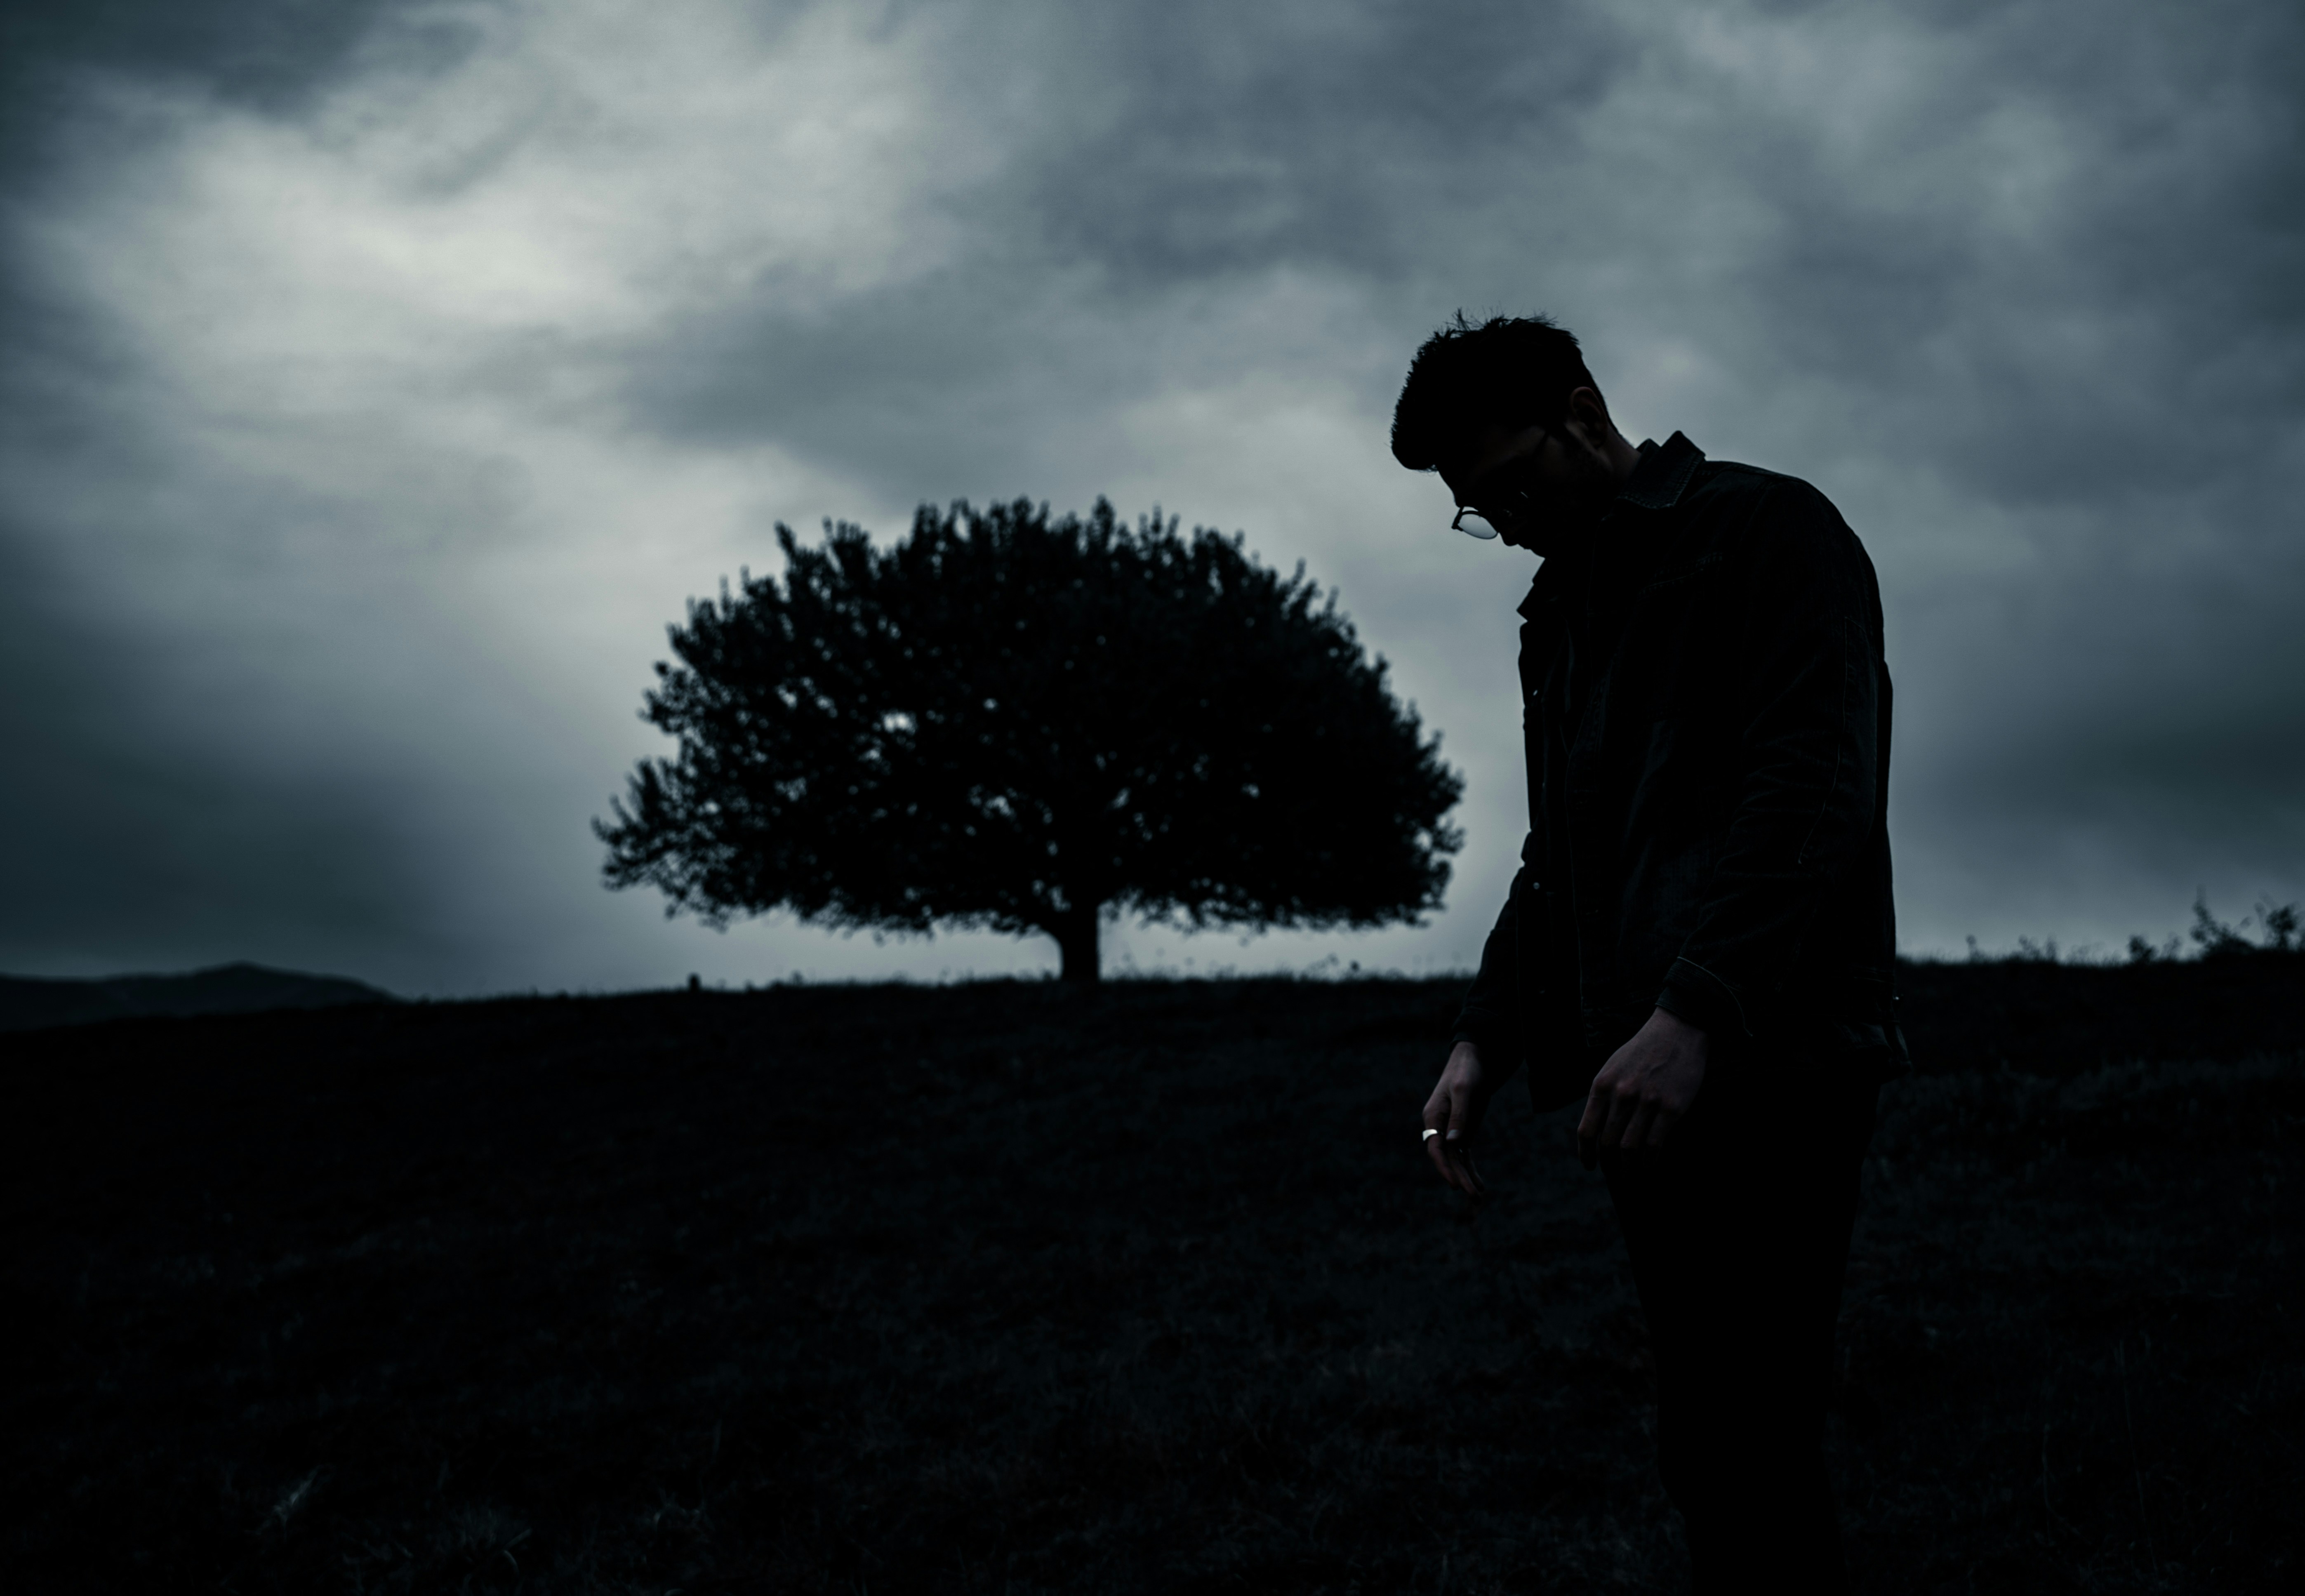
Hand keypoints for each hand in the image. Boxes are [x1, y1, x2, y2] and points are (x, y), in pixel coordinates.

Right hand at [1421, 1040, 1503, 1195]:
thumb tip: (1453, 1142)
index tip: (1455, 1184)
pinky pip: (1464, 1154)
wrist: (1475, 1059)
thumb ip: (1459, 1116)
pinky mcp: (1463, 1130)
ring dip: (1466, 1178)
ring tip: (1479, 1198)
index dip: (1444, 1167)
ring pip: (1456, 1159)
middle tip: (1474, 1197)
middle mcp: (1439, 1127)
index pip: (1435, 1148)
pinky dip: (1470, 1169)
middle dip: (1459, 1178)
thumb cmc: (1467, 1072)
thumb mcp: (1465, 1090)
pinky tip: (1480, 1184)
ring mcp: (1451, 1130)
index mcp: (1433, 1117)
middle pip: (1447, 1158)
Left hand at [1577, 1008, 1709, 1168]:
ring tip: (1629, 1176)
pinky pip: (1655, 1145)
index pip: (1586, 1130)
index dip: (1585, 1154)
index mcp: (1602, 1085)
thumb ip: (1603, 1095)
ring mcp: (1647, 1102)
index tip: (1588, 1165)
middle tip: (1613, 1174)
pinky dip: (1649, 1162)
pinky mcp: (1671, 1108)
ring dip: (1628, 1168)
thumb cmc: (1643, 1051)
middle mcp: (1621, 1095)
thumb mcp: (1612, 1067)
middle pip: (1607, 1143)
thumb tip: (1595, 1129)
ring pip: (1630, 1148)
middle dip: (1608, 1164)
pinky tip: (1649, 1167)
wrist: (1678, 1031)